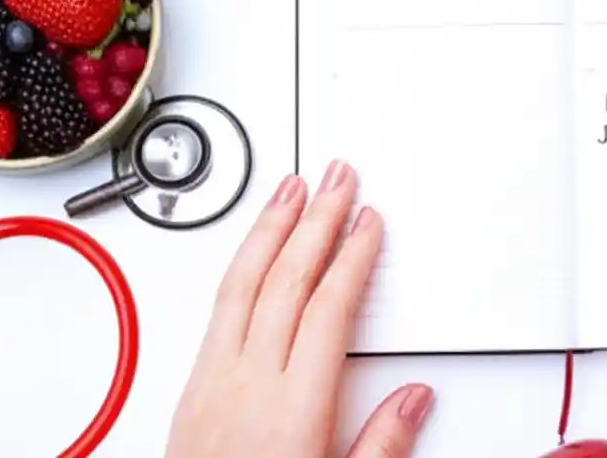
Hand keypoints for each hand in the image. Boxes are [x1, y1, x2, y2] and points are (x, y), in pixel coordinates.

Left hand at [165, 160, 433, 457]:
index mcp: (292, 408)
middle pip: (286, 280)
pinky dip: (239, 264)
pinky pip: (217, 306)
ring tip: (291, 189)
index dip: (353, 257)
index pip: (328, 309)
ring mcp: (211, 382)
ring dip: (269, 228)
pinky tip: (252, 250)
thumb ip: (382, 445)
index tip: (370, 222)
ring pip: (241, 283)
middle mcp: (245, 385)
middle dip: (317, 219)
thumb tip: (416, 397)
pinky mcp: (190, 389)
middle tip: (339, 176)